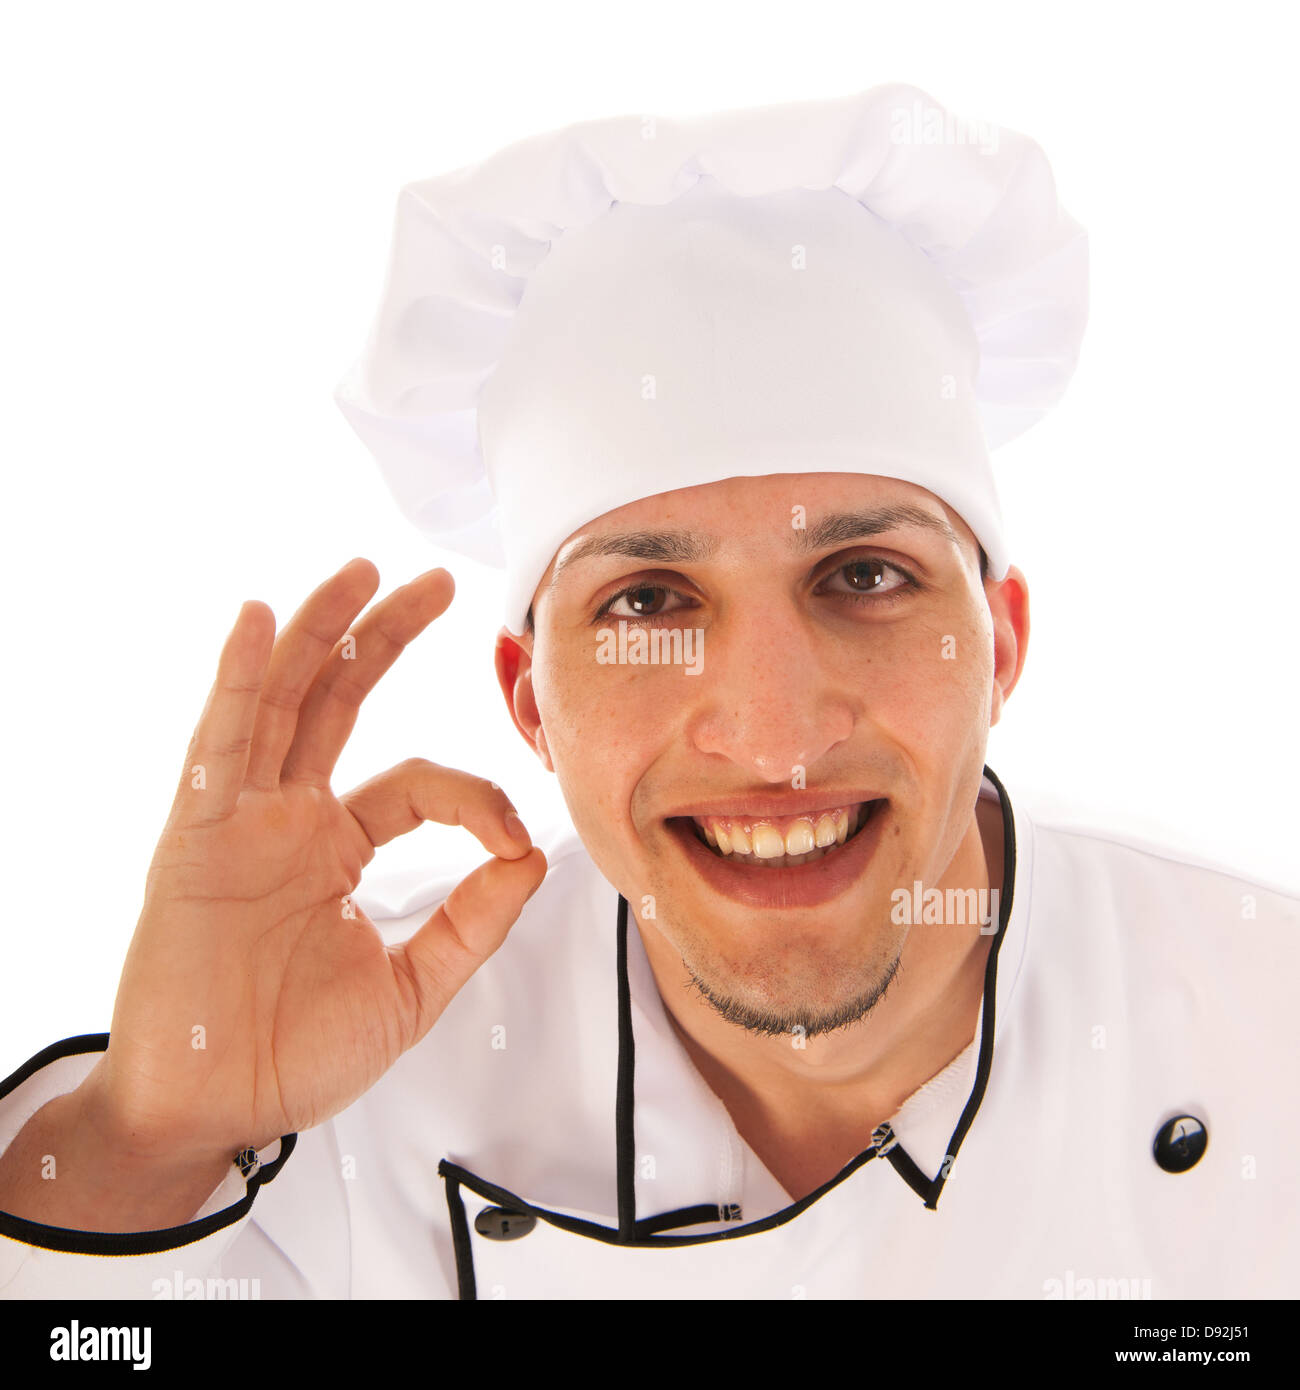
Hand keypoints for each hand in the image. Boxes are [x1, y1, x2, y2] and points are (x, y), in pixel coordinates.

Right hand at [89, 559, 546, 1164]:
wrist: (217, 1109)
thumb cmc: (297, 1053)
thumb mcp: (412, 987)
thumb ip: (472, 922)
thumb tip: (533, 857)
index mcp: (339, 846)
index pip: (418, 782)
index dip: (476, 797)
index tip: (515, 839)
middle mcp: (290, 818)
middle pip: (339, 702)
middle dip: (382, 637)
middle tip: (433, 581)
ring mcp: (241, 821)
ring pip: (281, 703)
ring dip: (317, 634)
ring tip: (361, 571)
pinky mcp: (194, 840)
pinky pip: (217, 748)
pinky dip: (236, 683)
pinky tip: (257, 624)